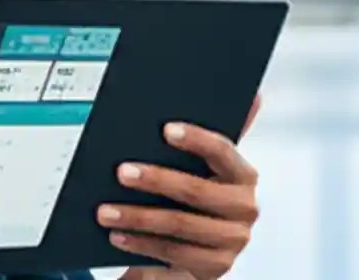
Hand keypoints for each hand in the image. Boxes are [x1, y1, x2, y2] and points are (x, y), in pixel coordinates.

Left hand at [104, 97, 262, 279]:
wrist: (192, 256)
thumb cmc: (194, 201)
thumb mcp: (202, 170)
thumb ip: (211, 139)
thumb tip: (252, 95)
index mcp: (244, 176)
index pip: (224, 151)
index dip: (196, 139)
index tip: (165, 129)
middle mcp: (245, 209)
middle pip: (197, 191)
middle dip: (155, 180)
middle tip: (121, 172)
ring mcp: (232, 241)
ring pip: (179, 225)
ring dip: (138, 217)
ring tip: (105, 211)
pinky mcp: (215, 267)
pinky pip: (173, 253)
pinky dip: (141, 243)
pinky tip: (118, 235)